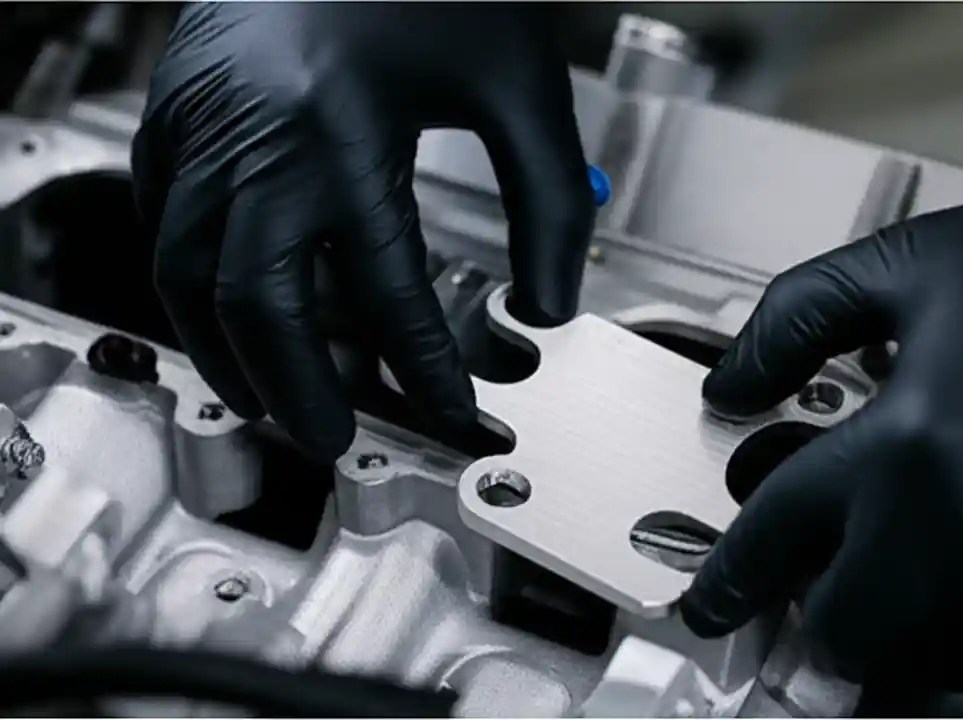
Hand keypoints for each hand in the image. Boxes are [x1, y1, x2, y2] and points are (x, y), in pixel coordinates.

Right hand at [131, 4, 594, 459]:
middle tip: (332, 438)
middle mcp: (255, 137)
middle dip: (297, 388)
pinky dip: (188, 278)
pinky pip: (160, 214)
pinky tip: (222, 304)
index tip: (449, 411)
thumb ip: (547, 202)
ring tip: (264, 397)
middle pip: (259, 304)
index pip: (386, 295)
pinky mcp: (175, 105)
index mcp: (341, 134)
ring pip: (186, 270)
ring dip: (224, 349)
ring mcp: (200, 122)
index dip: (423, 371)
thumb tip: (549, 304)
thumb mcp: (519, 84)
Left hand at [680, 154, 962, 690]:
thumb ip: (794, 321)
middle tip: (846, 573)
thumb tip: (732, 385)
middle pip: (854, 631)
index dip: (730, 578)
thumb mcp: (915, 263)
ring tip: (961, 521)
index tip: (714, 602)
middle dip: (835, 608)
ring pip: (950, 648)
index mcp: (908, 437)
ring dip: (932, 607)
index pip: (778, 541)